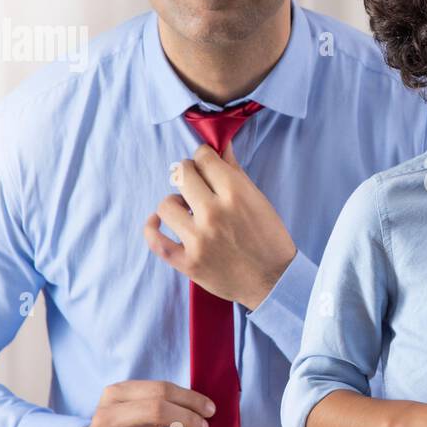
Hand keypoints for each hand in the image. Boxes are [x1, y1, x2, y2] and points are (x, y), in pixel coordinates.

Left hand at [144, 141, 296, 309]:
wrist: (274, 281)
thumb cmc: (270, 238)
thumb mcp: (258, 200)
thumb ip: (235, 171)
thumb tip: (221, 145)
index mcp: (235, 193)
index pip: (204, 158)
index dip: (205, 158)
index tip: (207, 165)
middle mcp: (213, 213)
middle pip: (182, 174)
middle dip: (189, 175)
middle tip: (197, 185)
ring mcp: (198, 239)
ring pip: (166, 204)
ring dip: (175, 203)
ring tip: (187, 209)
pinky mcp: (187, 262)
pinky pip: (156, 241)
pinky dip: (152, 228)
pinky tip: (158, 221)